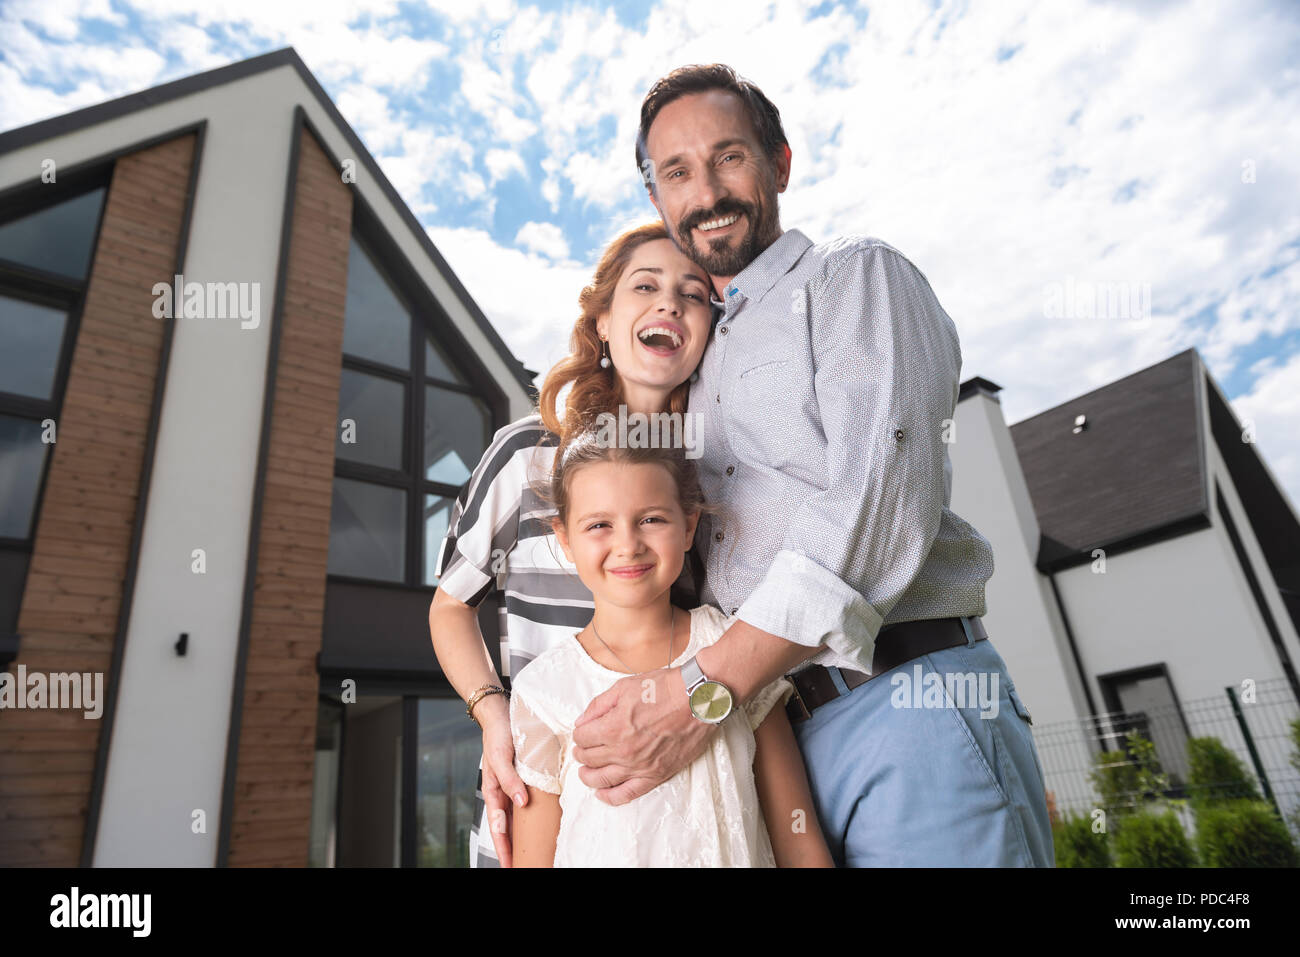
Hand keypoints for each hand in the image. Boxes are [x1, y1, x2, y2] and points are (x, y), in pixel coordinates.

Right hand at [476, 693, 525, 866]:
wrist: (500, 716)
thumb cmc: (497, 736)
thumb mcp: (500, 758)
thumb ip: (510, 780)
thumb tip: (521, 803)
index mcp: (493, 791)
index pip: (497, 827)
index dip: (503, 847)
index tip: (509, 864)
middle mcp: (502, 793)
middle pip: (506, 828)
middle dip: (511, 848)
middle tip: (521, 866)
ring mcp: (512, 787)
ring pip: (516, 818)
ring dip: (521, 835)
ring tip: (531, 852)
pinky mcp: (521, 779)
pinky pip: (525, 803)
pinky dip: (530, 816)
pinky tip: (539, 825)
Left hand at [571, 666, 717, 805]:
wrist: (696, 700)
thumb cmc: (664, 690)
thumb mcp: (624, 687)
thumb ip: (598, 705)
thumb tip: (582, 721)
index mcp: (612, 728)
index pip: (582, 738)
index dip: (579, 733)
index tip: (582, 731)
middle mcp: (623, 751)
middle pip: (589, 758)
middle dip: (582, 752)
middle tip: (582, 748)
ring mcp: (639, 766)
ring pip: (602, 779)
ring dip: (588, 776)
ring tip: (585, 771)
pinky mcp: (655, 775)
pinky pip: (627, 794)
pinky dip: (610, 796)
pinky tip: (601, 793)